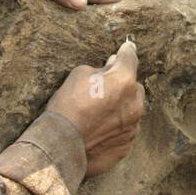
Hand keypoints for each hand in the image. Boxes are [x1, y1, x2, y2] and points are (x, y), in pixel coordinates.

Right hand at [46, 41, 145, 176]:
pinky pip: (125, 131)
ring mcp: (132, 127)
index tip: (126, 49)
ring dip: (121, 107)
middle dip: (123, 85)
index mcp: (124, 81)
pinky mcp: (126, 145)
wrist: (61, 146)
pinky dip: (116, 128)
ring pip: (132, 110)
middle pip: (134, 87)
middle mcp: (134, 104)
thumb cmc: (66, 107)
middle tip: (105, 88)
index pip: (130, 58)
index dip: (126, 51)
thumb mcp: (78, 76)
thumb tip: (111, 65)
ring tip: (99, 113)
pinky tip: (99, 130)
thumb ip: (100, 69)